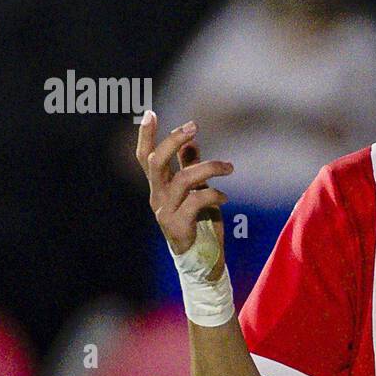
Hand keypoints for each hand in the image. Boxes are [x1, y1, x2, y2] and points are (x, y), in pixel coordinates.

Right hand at [135, 110, 232, 270]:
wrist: (202, 263)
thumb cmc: (199, 225)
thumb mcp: (195, 192)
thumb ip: (190, 168)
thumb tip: (191, 142)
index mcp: (159, 188)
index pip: (145, 158)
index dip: (145, 136)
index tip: (151, 112)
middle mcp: (158, 198)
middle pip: (156, 163)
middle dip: (173, 140)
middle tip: (194, 126)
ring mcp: (166, 213)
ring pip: (182, 180)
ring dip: (209, 168)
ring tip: (229, 167)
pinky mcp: (179, 226)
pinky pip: (196, 201)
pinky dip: (213, 195)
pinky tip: (224, 198)